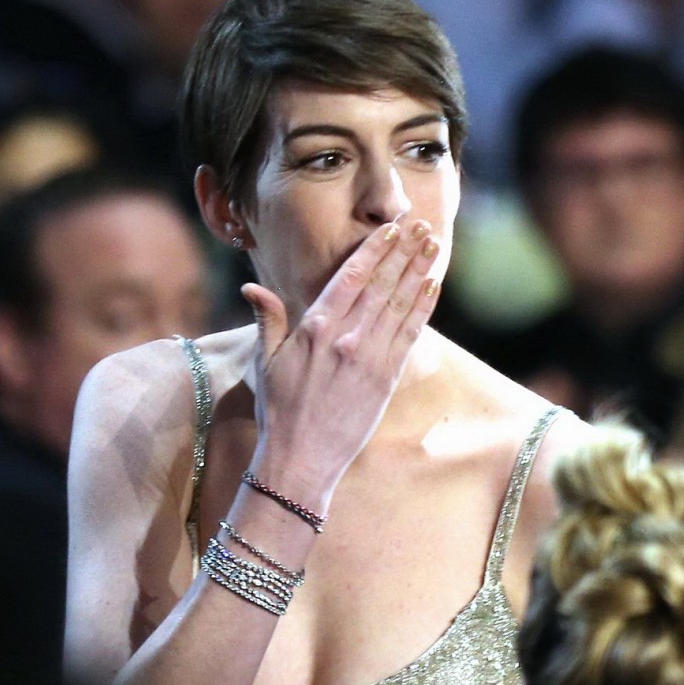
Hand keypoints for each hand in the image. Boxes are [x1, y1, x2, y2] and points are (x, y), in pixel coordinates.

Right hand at [242, 216, 441, 500]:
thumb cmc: (279, 411)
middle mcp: (346, 338)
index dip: (374, 250)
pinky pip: (408, 334)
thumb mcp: (265, 362)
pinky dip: (422, 308)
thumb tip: (251, 287)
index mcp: (315, 328)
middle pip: (381, 284)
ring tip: (432, 245)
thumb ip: (267, 320)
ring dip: (418, 271)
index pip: (351, 277)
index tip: (391, 229)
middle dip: (403, 251)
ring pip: (399, 304)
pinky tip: (432, 286)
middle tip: (421, 225)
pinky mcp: (385, 379)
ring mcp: (369, 358)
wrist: (300, 459)